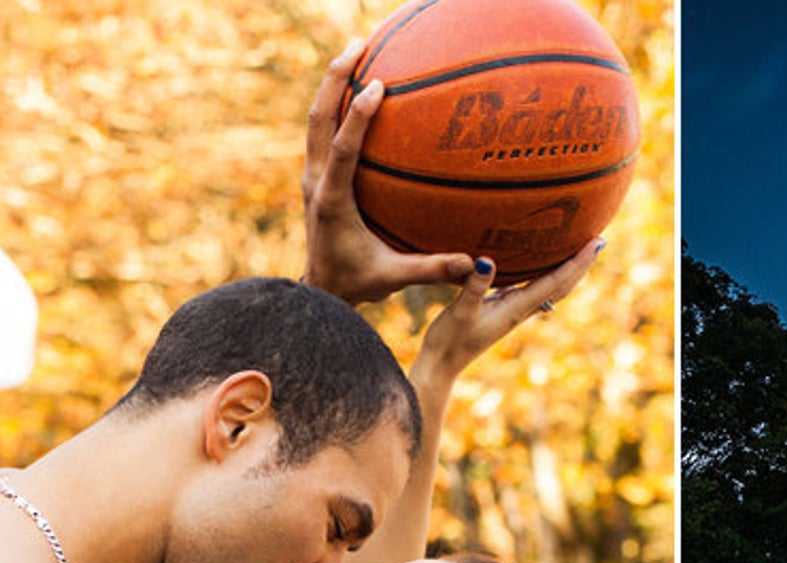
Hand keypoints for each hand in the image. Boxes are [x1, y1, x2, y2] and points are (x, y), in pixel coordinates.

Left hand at [302, 39, 473, 304]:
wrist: (320, 293)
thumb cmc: (358, 284)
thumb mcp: (394, 279)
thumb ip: (431, 269)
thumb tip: (474, 264)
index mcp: (333, 202)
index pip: (342, 151)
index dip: (357, 117)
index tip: (377, 87)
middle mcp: (316, 182)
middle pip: (318, 118)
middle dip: (336, 78)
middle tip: (359, 45)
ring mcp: (313, 176)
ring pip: (316, 118)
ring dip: (332, 83)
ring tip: (356, 50)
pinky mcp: (317, 175)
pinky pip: (324, 130)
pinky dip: (337, 103)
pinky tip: (360, 85)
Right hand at [414, 238, 601, 380]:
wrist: (442, 364)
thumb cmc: (449, 340)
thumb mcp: (461, 310)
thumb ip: (475, 286)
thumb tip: (488, 260)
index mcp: (517, 308)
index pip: (556, 281)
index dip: (577, 262)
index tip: (597, 243)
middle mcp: (521, 309)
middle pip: (561, 285)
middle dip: (581, 264)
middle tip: (600, 241)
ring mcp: (514, 311)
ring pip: (550, 288)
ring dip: (568, 270)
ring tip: (580, 251)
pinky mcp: (503, 310)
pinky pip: (534, 289)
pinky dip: (546, 275)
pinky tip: (543, 266)